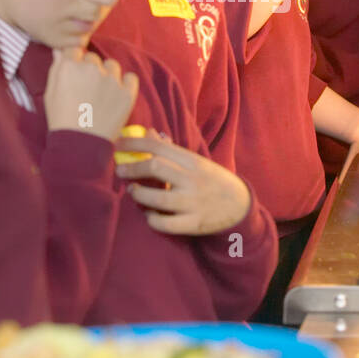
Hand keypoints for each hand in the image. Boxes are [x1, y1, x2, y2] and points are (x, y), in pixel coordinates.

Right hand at [44, 49, 138, 140]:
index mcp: (70, 66)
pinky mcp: (127, 93)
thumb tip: (60, 51)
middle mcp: (91, 68)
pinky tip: (118, 93)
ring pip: (112, 66)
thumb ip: (56, 68)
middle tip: (87, 89)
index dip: (74, 63)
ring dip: (108, 74)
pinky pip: (131, 78)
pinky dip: (126, 83)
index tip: (75, 76)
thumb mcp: (50, 93)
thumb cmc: (61, 120)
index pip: (74, 51)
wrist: (79, 145)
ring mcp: (111, 80)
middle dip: (90, 70)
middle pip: (93, 59)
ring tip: (102, 93)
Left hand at [114, 134, 250, 234]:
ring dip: (139, 194)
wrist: (240, 205)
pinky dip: (152, 220)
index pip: (159, 147)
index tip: (118, 143)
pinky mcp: (194, 224)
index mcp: (192, 161)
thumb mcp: (195, 162)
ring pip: (158, 198)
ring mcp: (193, 203)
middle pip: (156, 167)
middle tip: (119, 170)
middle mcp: (192, 180)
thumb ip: (171, 149)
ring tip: (133, 191)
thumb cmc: (211, 180)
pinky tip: (149, 215)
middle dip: (133, 168)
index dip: (135, 144)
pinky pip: (166, 224)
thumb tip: (148, 132)